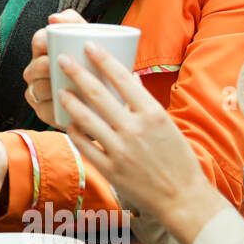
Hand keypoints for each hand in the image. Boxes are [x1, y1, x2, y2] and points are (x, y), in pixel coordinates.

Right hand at [23, 9, 86, 129]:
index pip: (38, 40)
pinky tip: (67, 106)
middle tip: (64, 66)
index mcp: (45, 51)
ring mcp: (38, 92)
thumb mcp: (90, 41)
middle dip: (46, 66)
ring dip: (51, 88)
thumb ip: (75, 23)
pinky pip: (43, 110)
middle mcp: (36, 71)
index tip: (56, 42)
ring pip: (38, 89)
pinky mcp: (44, 112)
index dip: (43, 40)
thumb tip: (53, 18)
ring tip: (69, 87)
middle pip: (35, 66)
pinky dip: (54, 108)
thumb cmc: (96, 65)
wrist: (111, 98)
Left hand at [57, 43, 226, 243]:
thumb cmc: (177, 158)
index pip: (123, 78)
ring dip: (69, 102)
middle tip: (62, 60)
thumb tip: (128, 77)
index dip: (103, 59)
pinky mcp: (110, 169)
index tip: (89, 46)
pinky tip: (69, 123)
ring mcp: (120, 150)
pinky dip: (74, 131)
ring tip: (60, 90)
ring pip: (85, 119)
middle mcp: (135, 129)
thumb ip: (144, 101)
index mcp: (152, 114)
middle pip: (98, 94)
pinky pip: (84, 145)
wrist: (182, 197)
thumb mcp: (166, 124)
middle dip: (76, 73)